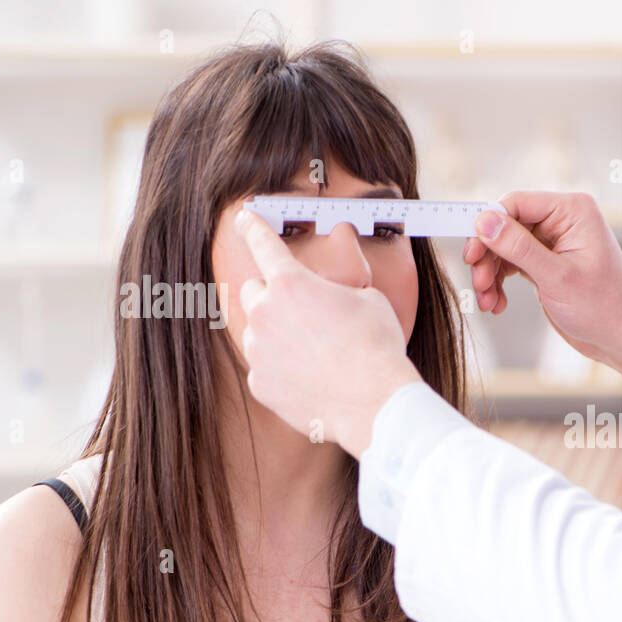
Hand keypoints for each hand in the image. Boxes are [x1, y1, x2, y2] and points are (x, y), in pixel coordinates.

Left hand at [235, 209, 421, 458]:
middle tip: (303, 312)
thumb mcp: (368, 299)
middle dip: (272, 296)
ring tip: (314, 352)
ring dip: (276, 334)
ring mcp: (258, 351)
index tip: (244, 218)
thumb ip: (339, 288)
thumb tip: (335, 291)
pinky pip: (263, 367)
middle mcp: (265, 313)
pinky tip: (310, 376)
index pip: (264, 245)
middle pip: (252, 291)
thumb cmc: (377, 347)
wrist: (375, 402)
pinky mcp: (259, 383)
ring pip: (256, 331)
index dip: (253, 227)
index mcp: (291, 283)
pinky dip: (280, 368)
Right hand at [463, 192, 621, 388]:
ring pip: (505, 247)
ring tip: (486, 301)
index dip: (488, 226)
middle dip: (488, 256)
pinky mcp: (546, 263)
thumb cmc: (603, 308)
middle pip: (506, 226)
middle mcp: (562, 221)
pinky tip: (497, 304)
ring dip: (490, 273)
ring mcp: (553, 242)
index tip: (471, 254)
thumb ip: (518, 247)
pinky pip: (513, 264)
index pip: (516, 204)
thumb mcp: (556, 277)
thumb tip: (484, 221)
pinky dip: (500, 283)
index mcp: (572, 211)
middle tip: (478, 283)